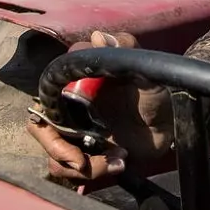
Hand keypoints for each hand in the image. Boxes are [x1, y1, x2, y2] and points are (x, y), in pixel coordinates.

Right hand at [24, 30, 172, 183]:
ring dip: (82, 167)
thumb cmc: (154, 93)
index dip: (47, 118)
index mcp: (74, 87)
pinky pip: (73, 172)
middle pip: (40, 133)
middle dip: (58, 151)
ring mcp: (76, 134)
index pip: (43, 99)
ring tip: (114, 161)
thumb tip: (98, 36)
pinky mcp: (87, 155)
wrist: (169, 125)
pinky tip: (119, 164)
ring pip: (55, 158)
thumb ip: (124, 48)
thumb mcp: (143, 69)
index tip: (68, 125)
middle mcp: (69, 110)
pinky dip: (94, 173)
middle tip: (81, 161)